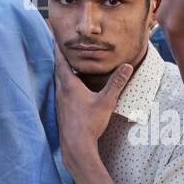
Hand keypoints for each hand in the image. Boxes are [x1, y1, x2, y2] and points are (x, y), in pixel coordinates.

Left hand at [53, 45, 132, 167]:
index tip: (56, 37)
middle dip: (59, 57)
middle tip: (61, 47)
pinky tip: (68, 88)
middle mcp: (61, 91)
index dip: (59, 48)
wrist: (76, 146)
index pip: (61, 61)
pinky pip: (59, 91)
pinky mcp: (61, 110)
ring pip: (57, 80)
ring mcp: (59, 101)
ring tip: (65, 64)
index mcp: (70, 85)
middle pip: (57, 69)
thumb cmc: (89, 123)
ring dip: (60, 71)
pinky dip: (62, 83)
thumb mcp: (106, 101)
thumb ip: (116, 83)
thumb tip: (127, 66)